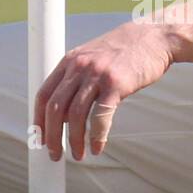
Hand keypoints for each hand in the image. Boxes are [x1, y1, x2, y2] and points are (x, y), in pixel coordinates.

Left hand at [33, 21, 176, 160]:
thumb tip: (65, 114)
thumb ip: (76, 80)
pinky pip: (100, 117)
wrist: (153, 37)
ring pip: (75, 116)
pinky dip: (97, 136)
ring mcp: (97, 75)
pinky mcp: (116, 84)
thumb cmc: (125, 51)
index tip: (40, 138)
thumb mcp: (93, 58)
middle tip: (55, 154)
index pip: (43, 95)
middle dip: (52, 136)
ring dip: (74, 140)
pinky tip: (98, 147)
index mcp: (70, 61)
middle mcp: (79, 67)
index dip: (38, 120)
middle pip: (55, 108)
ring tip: (78, 155)